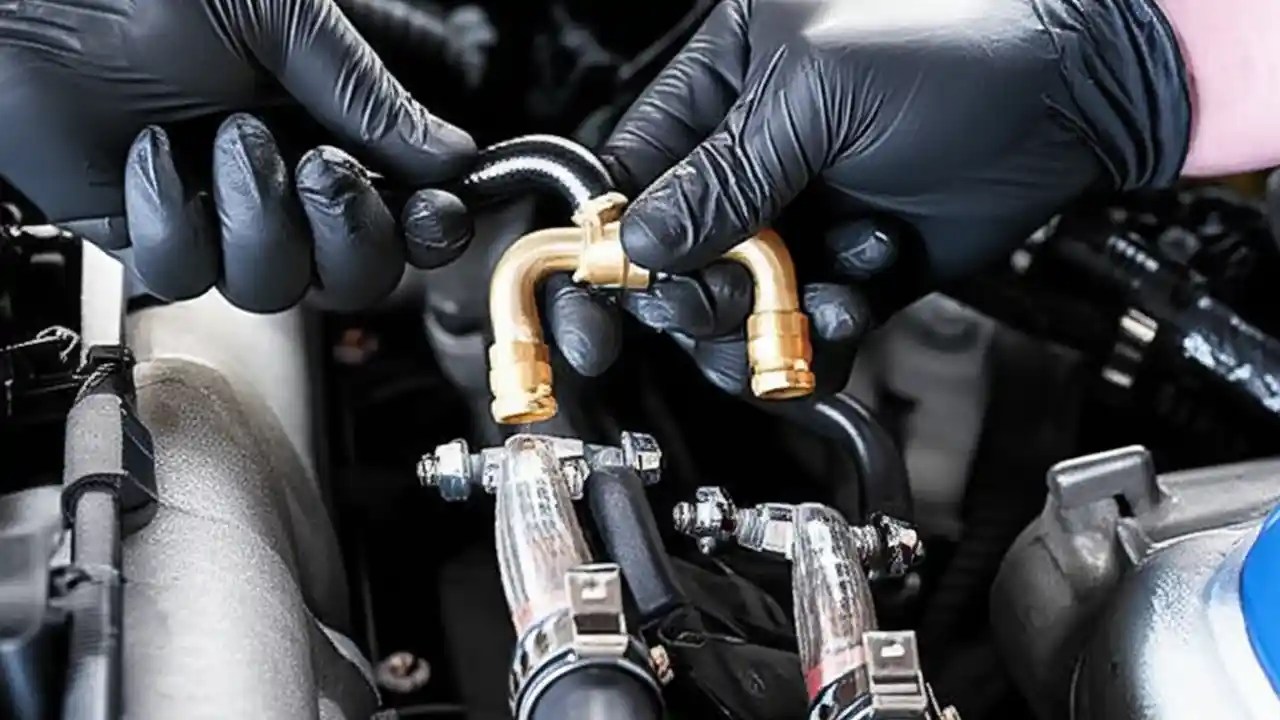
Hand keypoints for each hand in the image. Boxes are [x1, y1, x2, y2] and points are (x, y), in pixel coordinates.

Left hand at [0, 0, 474, 311]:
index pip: (409, 210)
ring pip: (276, 287)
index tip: (434, 212)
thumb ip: (370, 98)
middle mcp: (284, 180)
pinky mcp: (151, 236)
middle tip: (323, 171)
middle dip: (348, 233)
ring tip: (225, 141)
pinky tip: (153, 152)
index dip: (429, 227)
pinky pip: (187, 274)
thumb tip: (450, 156)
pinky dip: (171, 218)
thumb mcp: (285, 19)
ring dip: (258, 220)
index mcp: (329, 124)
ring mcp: (219, 214)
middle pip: (356, 274)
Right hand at [548, 0, 1189, 393]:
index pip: (637, 168)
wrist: (1087, 85)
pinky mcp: (855, 263)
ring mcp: (807, 210)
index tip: (605, 293)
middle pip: (680, 249)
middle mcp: (758, 147)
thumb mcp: (820, 90)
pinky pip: (807, 322)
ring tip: (808, 301)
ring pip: (739, 300)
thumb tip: (645, 242)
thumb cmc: (963, 37)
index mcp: (727, 74)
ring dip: (761, 318)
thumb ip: (724, 174)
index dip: (613, 235)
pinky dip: (819, 331)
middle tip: (724, 299)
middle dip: (696, 288)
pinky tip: (853, 294)